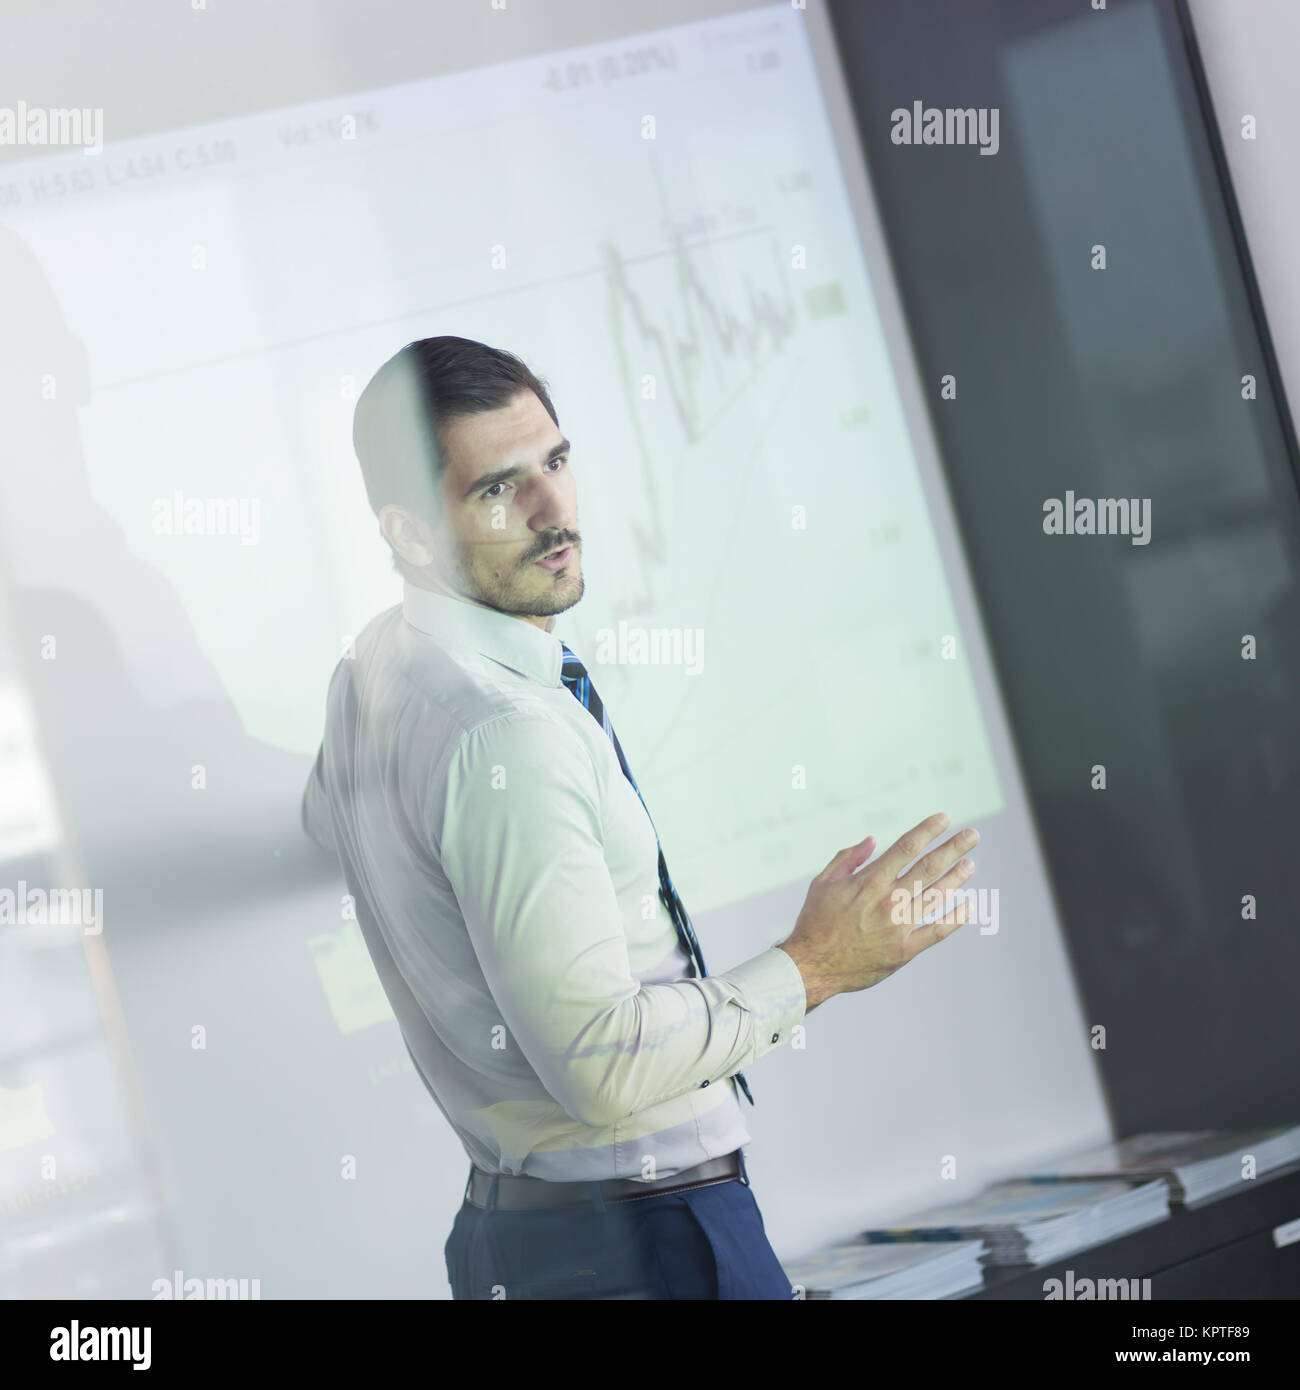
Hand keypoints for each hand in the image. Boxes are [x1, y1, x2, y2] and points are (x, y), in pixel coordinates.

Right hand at [778, 812, 978, 1008]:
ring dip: (957, 878)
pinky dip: (955, 919)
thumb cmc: (814, 921)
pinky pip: (936, 932)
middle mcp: (887, 901)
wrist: (812, 966)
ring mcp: (898, 926)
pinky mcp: (904, 951)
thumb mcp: (822, 882)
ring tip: (970, 865)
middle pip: (929, 868)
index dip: (928, 830)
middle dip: (953, 848)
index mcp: (868, 881)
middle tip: (972, 835)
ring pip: (937, 896)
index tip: (944, 819)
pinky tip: (968, 907)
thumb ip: (847, 858)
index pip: (906, 847)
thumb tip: (872, 840)